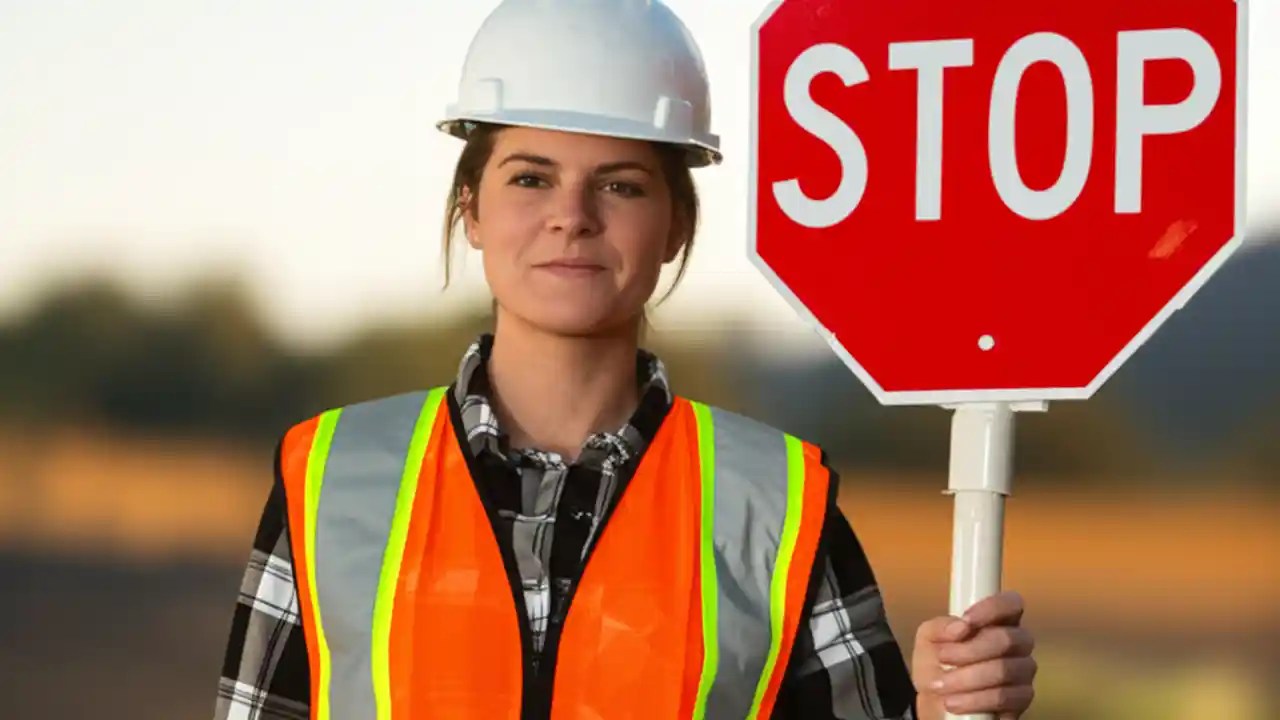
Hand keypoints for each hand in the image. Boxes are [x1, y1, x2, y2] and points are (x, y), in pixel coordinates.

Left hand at [911, 590, 1036, 719]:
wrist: (935, 704)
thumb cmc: (936, 666)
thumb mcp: (928, 640)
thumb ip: (940, 627)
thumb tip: (960, 627)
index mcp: (997, 621)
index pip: (1011, 603)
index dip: (991, 609)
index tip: (965, 622)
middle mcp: (1017, 643)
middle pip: (1006, 638)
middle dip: (969, 650)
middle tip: (942, 658)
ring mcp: (1022, 671)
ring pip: (1004, 670)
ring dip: (966, 678)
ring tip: (942, 685)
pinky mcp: (1022, 698)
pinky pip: (1005, 697)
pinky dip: (975, 700)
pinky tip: (954, 702)